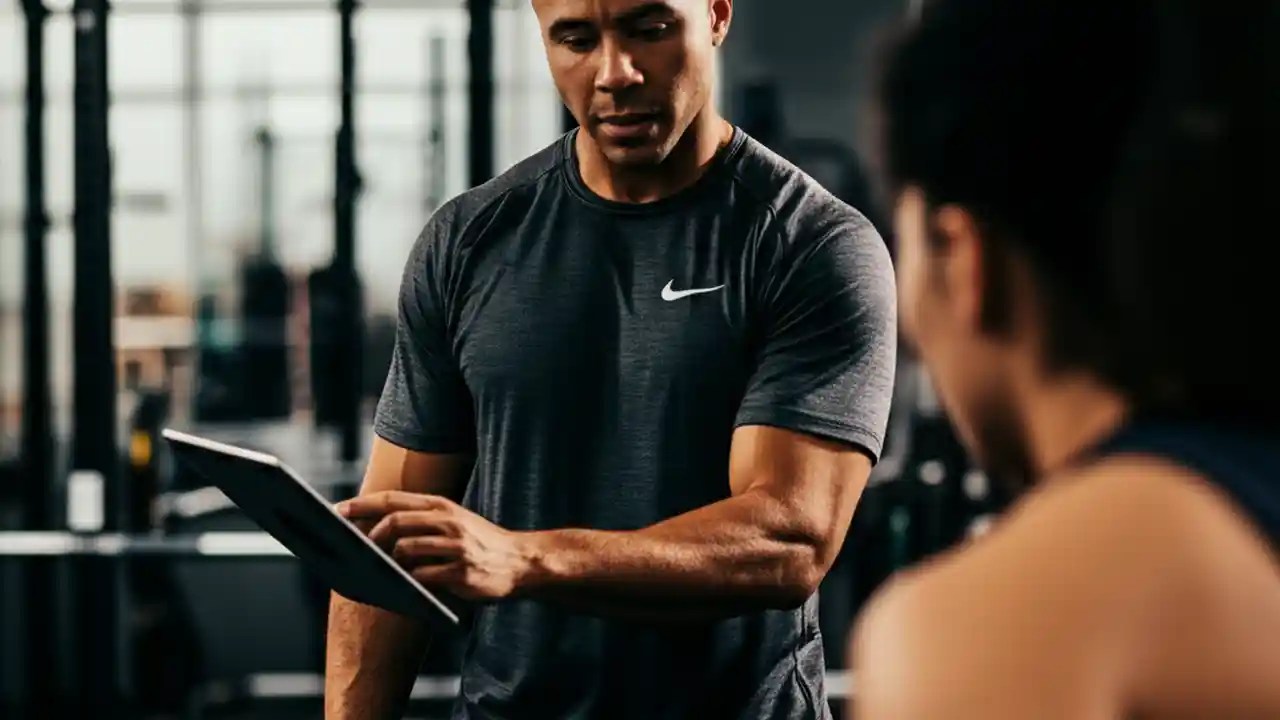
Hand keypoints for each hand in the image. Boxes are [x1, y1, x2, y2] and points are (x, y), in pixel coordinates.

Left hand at [336, 492, 532, 601]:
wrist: (521, 561)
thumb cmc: (481, 544)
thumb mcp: (454, 521)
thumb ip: (422, 522)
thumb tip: (376, 530)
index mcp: (442, 506)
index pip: (393, 500)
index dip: (362, 504)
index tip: (337, 511)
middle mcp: (448, 521)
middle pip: (395, 521)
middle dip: (370, 536)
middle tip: (356, 551)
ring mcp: (456, 546)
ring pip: (406, 548)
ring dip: (389, 563)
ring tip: (381, 573)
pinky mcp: (462, 572)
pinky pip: (423, 576)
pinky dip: (408, 583)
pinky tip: (403, 588)